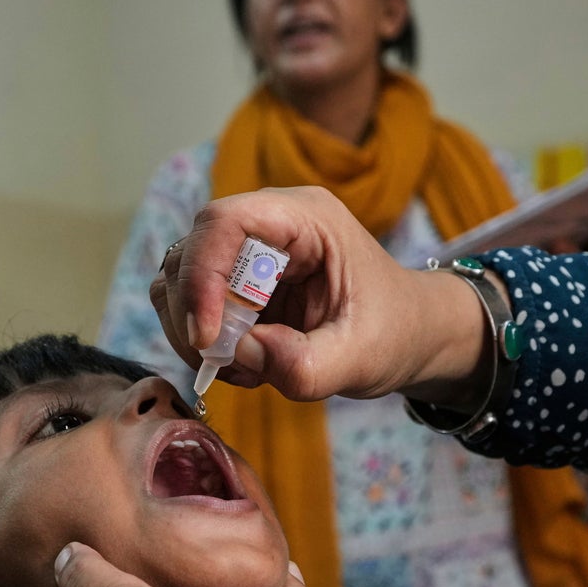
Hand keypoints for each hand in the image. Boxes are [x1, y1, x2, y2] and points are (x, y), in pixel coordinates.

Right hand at [150, 186, 487, 407]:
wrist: (408, 336)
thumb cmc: (395, 332)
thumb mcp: (363, 357)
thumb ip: (307, 363)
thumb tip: (243, 355)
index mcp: (307, 218)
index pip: (226, 221)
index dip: (202, 274)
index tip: (208, 337)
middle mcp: (269, 224)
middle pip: (191, 249)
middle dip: (193, 312)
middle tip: (223, 363)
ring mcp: (247, 253)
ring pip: (179, 278)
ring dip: (193, 330)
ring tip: (242, 367)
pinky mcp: (235, 284)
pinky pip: (191, 307)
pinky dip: (203, 342)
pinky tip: (245, 365)